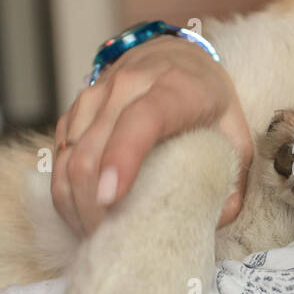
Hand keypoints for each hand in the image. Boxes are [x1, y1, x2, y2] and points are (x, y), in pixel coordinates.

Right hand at [52, 37, 251, 237]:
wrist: (175, 52)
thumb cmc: (207, 98)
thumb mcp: (235, 132)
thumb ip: (233, 178)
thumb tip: (216, 221)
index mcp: (173, 89)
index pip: (140, 120)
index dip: (122, 159)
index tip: (111, 199)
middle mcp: (127, 86)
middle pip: (92, 149)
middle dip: (93, 204)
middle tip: (109, 241)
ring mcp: (95, 95)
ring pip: (68, 156)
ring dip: (74, 203)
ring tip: (95, 236)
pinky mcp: (75, 109)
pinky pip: (59, 155)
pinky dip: (65, 191)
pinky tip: (83, 216)